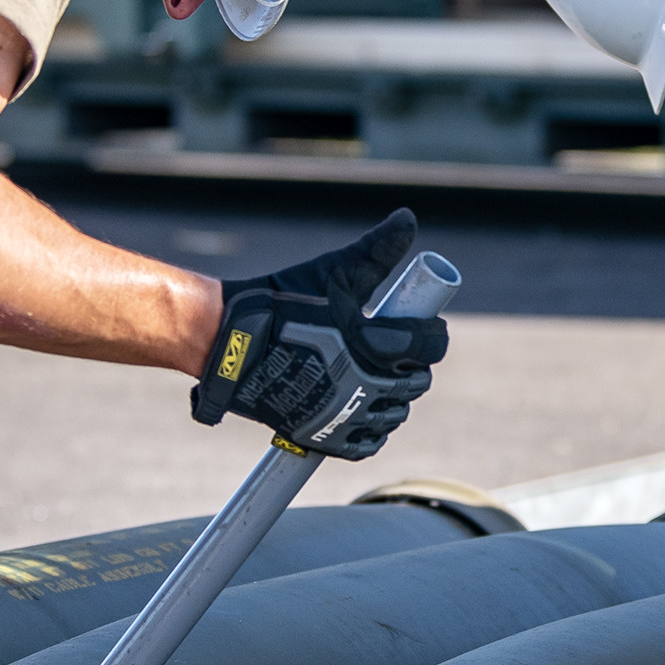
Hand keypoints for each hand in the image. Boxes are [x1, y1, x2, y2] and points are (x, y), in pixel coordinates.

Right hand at [190, 211, 448, 458]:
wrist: (230, 343)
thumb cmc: (283, 303)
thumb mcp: (333, 271)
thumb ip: (376, 248)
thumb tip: (408, 219)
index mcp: (371, 345)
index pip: (427, 347)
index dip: (434, 335)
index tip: (429, 328)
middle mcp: (362, 385)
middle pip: (415, 384)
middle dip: (415, 367)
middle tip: (403, 353)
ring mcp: (342, 414)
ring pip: (393, 416)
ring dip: (396, 400)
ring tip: (385, 381)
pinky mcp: (322, 435)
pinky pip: (364, 445)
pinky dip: (371, 433)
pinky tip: (368, 414)